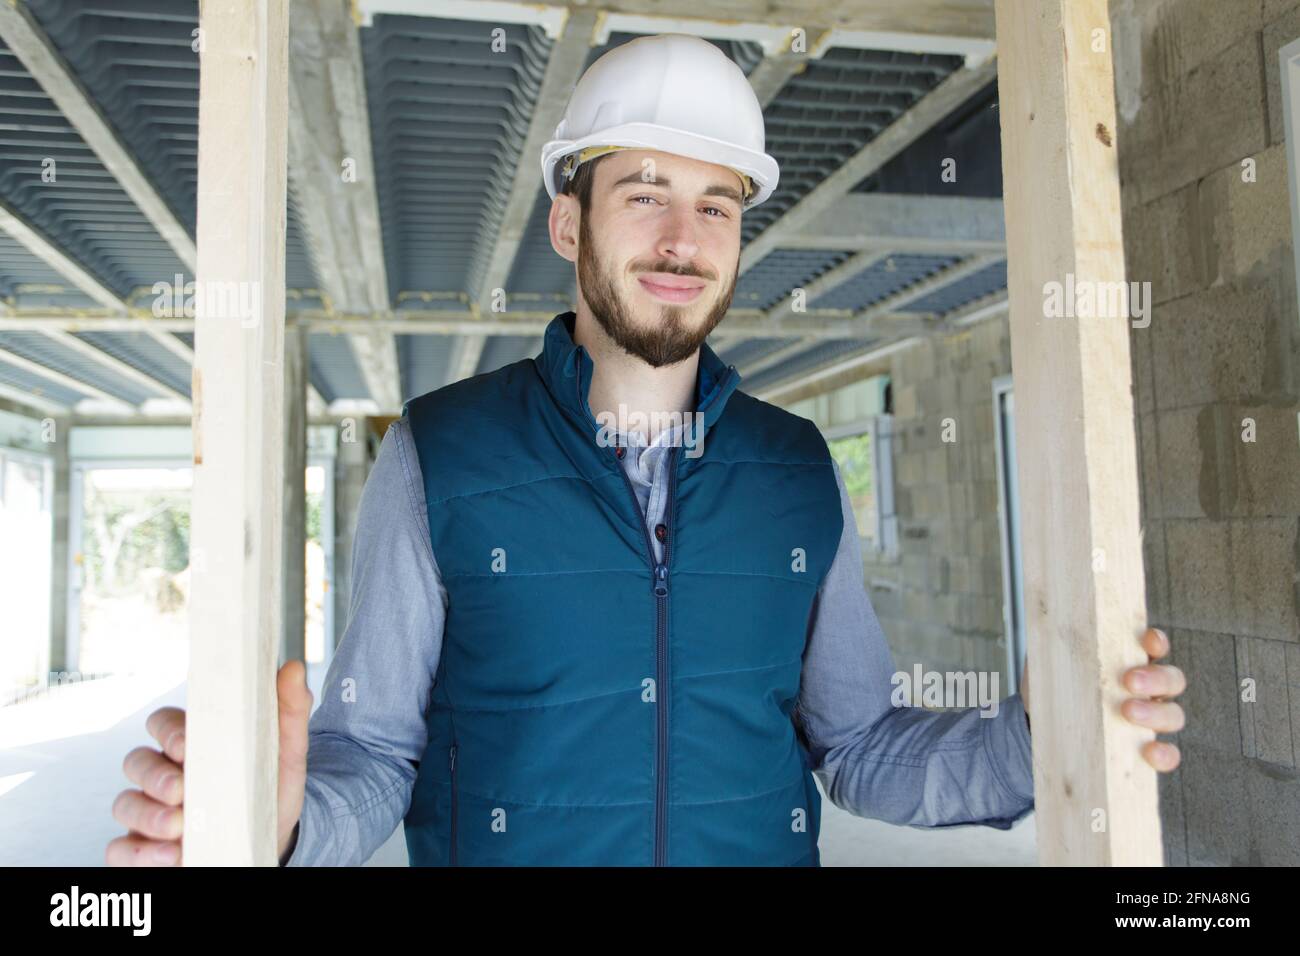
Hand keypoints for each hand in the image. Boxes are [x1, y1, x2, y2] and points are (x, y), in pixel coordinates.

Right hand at [106, 660, 313, 864]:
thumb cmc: (268, 790)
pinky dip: (137, 854)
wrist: (272, 839)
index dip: (168, 732)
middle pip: (136, 761)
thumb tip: (292, 668)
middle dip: (155, 775)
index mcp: (191, 743)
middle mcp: (161, 774)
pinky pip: (119, 850)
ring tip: (180, 828)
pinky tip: (171, 857)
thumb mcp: (286, 754)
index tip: (187, 746)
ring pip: (124, 804)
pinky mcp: (141, 848)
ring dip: (147, 816)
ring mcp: (147, 811)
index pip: (162, 723)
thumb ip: (289, 712)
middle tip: (182, 790)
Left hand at [1021, 627, 1184, 772]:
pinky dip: (1164, 755)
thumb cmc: (1052, 683)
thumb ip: (1056, 639)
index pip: (1155, 646)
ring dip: (1157, 713)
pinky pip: (1166, 754)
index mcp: (1129, 660)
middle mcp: (1146, 688)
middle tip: (1128, 681)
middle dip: (1156, 679)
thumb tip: (1050, 621)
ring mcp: (1148, 719)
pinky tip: (1150, 753)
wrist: (1036, 723)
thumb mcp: (1050, 657)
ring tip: (1128, 711)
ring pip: (1173, 714)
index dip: (1157, 642)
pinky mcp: (1141, 748)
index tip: (1147, 641)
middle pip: (1172, 680)